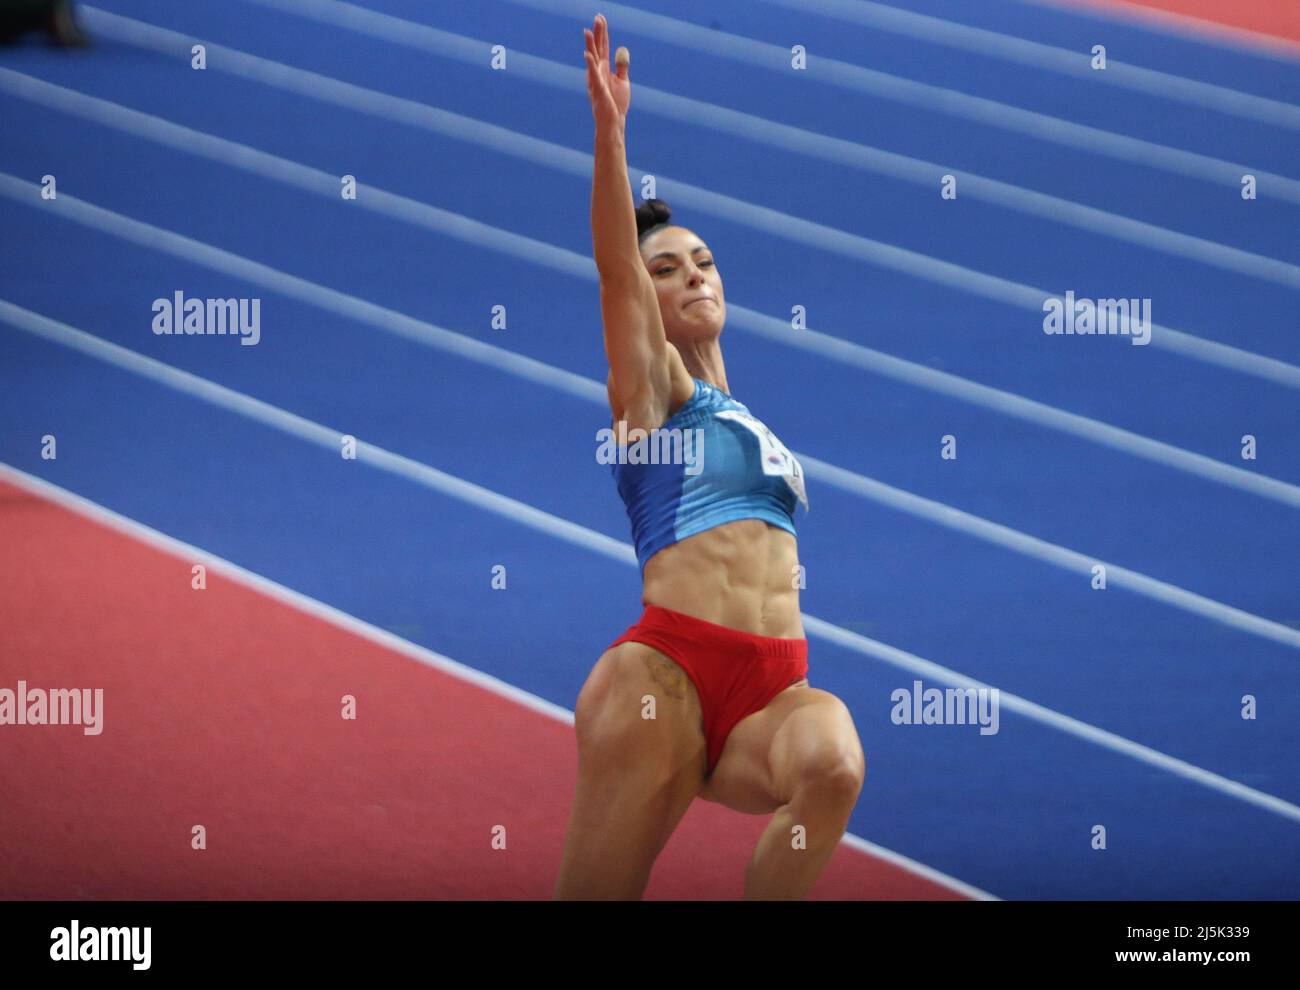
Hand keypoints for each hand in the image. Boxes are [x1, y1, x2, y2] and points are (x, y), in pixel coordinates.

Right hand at [583, 13, 629, 127]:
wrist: (614, 121)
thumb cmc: (616, 103)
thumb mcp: (622, 82)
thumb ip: (622, 67)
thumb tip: (622, 51)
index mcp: (604, 69)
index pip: (603, 46)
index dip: (603, 32)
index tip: (601, 18)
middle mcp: (598, 72)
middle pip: (598, 49)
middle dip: (598, 33)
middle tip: (597, 17)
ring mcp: (597, 80)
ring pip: (593, 59)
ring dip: (591, 45)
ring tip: (588, 32)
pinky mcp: (599, 90)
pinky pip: (594, 75)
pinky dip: (590, 64)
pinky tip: (588, 55)